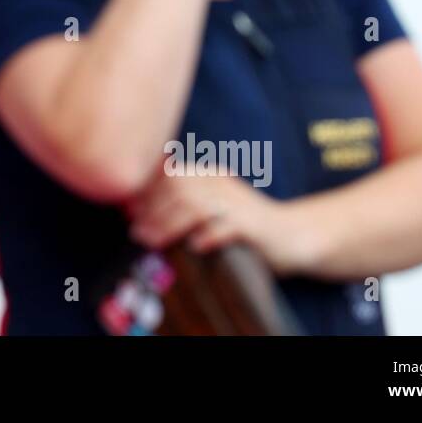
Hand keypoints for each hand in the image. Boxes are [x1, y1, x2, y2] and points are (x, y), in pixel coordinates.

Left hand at [125, 163, 310, 275]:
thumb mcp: (209, 209)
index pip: (171, 176)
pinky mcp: (253, 226)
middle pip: (179, 189)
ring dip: (170, 224)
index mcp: (209, 177)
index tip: (128, 211)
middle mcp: (221, 185)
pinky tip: (194, 246)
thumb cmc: (242, 226)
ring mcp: (238, 204)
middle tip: (136, 231)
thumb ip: (178, 206)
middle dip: (153, 210)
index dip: (147, 192)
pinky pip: (226, 227)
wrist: (292, 235)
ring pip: (197, 206)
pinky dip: (207, 235)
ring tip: (154, 241)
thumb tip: (137, 214)